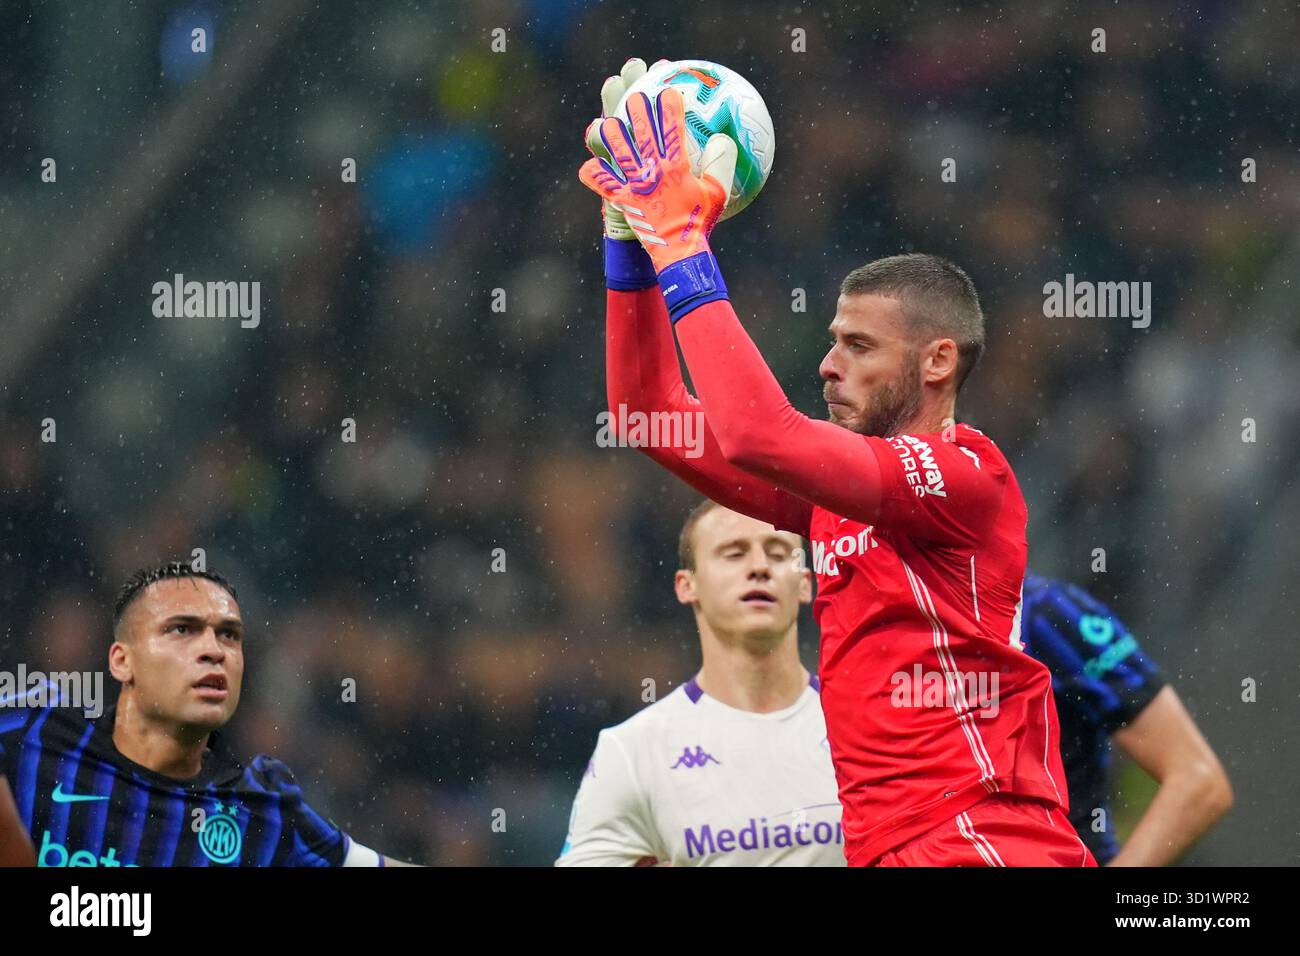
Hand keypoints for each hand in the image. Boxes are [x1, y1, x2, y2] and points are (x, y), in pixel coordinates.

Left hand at [580, 86, 736, 274]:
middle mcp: (652, 171)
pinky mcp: (622, 201)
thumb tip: (723, 138)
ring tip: (607, 123)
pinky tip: (590, 166)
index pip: (672, 127)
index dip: (669, 105)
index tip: (668, 90)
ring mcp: (635, 185)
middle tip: (633, 95)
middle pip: (642, 133)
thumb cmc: (699, 222)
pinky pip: (603, 184)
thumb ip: (721, 163)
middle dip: (637, 109)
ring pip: (617, 152)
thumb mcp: (718, 193)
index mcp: (677, 166)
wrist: (678, 252)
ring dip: (611, 135)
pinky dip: (594, 174)